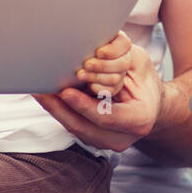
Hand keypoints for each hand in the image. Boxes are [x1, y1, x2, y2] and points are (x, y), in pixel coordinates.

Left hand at [34, 41, 163, 151]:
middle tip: (42, 91)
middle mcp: (124, 137)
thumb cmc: (143, 79)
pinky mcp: (96, 140)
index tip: (65, 92)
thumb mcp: (139, 61)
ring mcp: (108, 142)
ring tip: (39, 93)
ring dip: (55, 111)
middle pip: (85, 128)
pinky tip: (47, 98)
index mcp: (140, 118)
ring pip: (75, 130)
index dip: (85, 105)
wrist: (151, 102)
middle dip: (60, 109)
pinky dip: (59, 112)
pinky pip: (73, 127)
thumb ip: (120, 56)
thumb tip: (96, 50)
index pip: (107, 116)